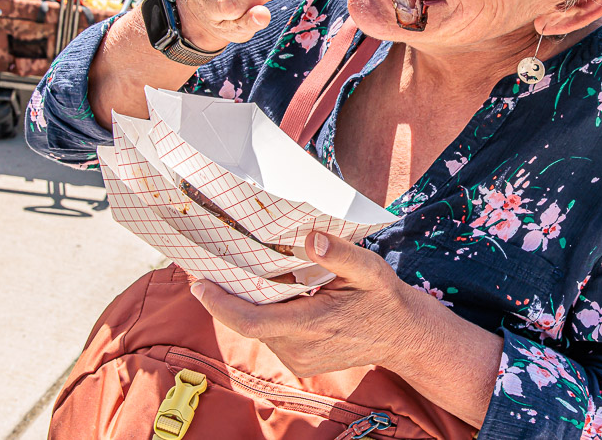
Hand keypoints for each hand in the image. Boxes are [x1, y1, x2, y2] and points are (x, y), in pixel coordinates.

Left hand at [189, 231, 431, 375]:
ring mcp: (299, 360)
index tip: (199, 283)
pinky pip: (271, 336)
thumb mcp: (370, 269)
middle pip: (249, 322)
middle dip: (228, 296)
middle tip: (210, 266)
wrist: (402, 337)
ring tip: (239, 274)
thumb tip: (310, 238)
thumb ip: (341, 254)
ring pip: (259, 329)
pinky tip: (270, 293)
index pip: (251, 321)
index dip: (219, 305)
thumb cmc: (384, 299)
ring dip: (248, 304)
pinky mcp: (300, 363)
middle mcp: (299, 349)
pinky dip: (265, 314)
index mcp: (312, 325)